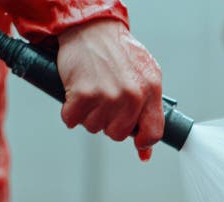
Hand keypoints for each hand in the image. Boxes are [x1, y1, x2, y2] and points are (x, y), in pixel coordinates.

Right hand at [57, 19, 163, 160]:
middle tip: (105, 101)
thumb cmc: (118, 51)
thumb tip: (145, 151)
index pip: (154, 132)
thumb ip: (149, 110)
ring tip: (92, 92)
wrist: (91, 28)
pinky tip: (76, 94)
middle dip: (109, 122)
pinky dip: (70, 111)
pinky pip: (72, 120)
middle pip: (118, 134)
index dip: (144, 142)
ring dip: (89, 115)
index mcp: (150, 90)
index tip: (136, 141)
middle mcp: (132, 95)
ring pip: (94, 128)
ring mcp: (108, 95)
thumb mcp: (144, 76)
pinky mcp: (84, 94)